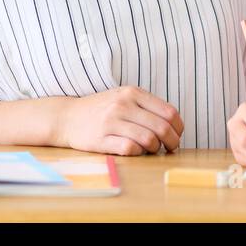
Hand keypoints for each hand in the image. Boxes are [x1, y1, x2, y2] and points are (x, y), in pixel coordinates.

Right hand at [57, 86, 183, 155]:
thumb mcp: (123, 97)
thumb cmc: (101, 109)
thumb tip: (173, 123)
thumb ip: (146, 105)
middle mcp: (123, 105)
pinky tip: (137, 151)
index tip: (177, 134)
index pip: (169, 112)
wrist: (67, 117)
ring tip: (153, 150)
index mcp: (133, 92)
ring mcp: (111, 122)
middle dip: (171, 141)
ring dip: (155, 149)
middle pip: (161, 127)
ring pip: (148, 139)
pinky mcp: (101, 139)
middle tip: (170, 148)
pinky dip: (139, 153)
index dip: (178, 127)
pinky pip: (130, 149)